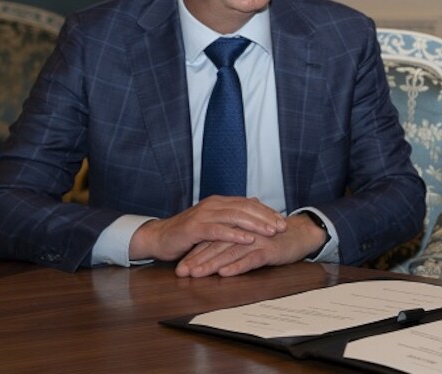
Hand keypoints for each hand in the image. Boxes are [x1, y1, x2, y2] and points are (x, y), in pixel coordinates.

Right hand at [129, 196, 285, 263]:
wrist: (158, 238)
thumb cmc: (188, 233)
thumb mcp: (212, 222)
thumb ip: (231, 215)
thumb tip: (254, 205)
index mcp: (219, 202)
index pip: (248, 203)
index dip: (266, 211)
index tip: (283, 220)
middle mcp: (213, 205)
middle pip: (246, 208)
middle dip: (266, 217)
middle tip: (283, 226)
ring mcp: (204, 215)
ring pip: (235, 217)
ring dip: (256, 224)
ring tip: (272, 231)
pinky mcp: (195, 228)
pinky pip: (219, 230)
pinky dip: (235, 234)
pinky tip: (248, 239)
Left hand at [174, 212, 327, 277]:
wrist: (302, 234)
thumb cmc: (276, 238)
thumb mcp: (252, 238)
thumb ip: (234, 241)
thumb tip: (214, 253)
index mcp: (239, 227)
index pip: (212, 239)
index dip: (195, 252)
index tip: (181, 265)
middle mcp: (246, 231)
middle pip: (217, 245)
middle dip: (198, 259)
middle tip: (183, 272)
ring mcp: (257, 240)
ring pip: (230, 252)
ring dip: (212, 264)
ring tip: (197, 274)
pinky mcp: (269, 249)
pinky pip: (251, 258)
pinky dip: (237, 266)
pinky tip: (225, 273)